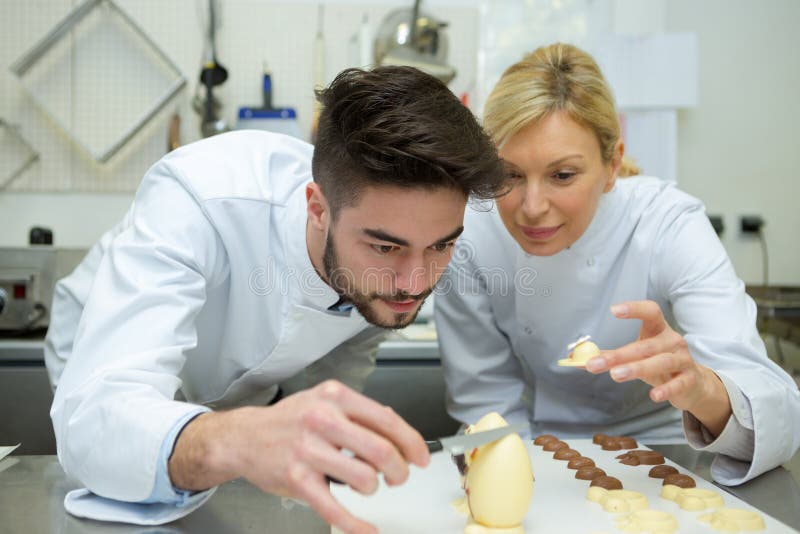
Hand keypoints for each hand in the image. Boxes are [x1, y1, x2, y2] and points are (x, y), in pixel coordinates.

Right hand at [169, 380, 429, 533]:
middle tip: (399, 477)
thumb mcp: (325, 401)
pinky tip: (367, 528)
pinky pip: (334, 508)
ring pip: (363, 477)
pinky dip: (356, 524)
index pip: (386, 420)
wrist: (244, 436)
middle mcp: (322, 420)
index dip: (411, 442)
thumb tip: (398, 432)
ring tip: (368, 486)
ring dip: (374, 488)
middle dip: (399, 470)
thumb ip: (360, 413)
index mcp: (335, 397)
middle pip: (380, 450)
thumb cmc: (289, 420)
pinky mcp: (296, 479)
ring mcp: (308, 450)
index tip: (421, 457)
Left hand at [585, 300, 731, 435]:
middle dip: (620, 355)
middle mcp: (673, 341)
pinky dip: (666, 389)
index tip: (613, 310)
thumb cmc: (659, 364)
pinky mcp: (690, 379)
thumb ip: (612, 356)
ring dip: (637, 368)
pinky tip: (654, 396)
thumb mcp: (638, 356)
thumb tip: (580, 360)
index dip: (634, 309)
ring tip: (616, 375)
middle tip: (597, 363)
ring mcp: (683, 359)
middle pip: (646, 345)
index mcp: (659, 330)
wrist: (694, 384)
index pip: (651, 312)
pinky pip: (677, 384)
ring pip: (660, 362)